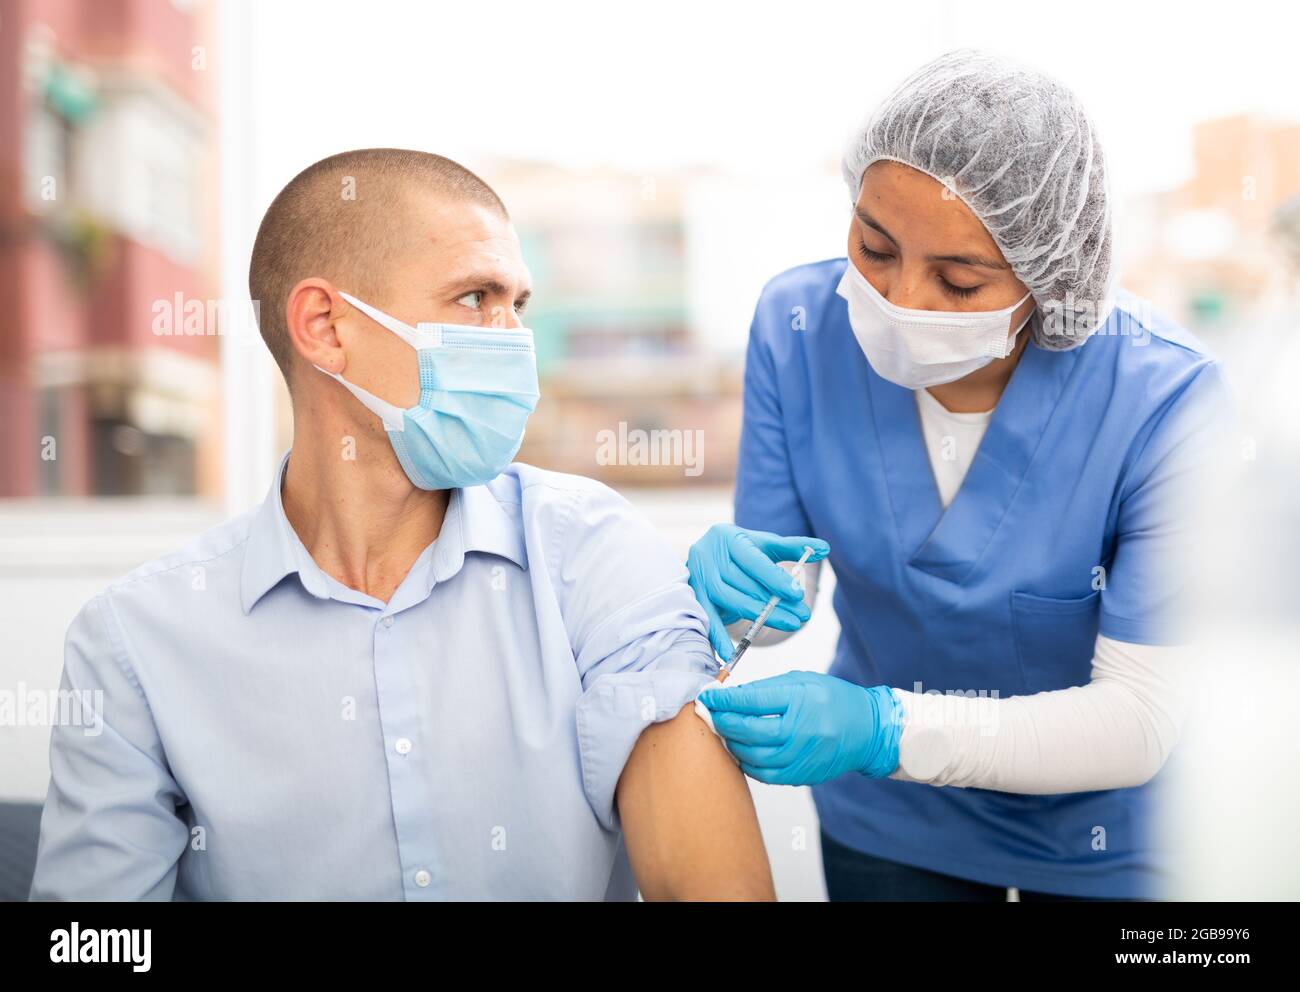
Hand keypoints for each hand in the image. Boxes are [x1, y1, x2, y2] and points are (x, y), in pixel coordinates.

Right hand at [686, 524, 828, 659]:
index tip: (798, 594)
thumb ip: (793, 547)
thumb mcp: (765, 545)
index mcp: (727, 536)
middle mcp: (707, 554)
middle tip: (801, 617)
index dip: (775, 578)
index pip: (753, 560)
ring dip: (757, 616)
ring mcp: (696, 576)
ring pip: (728, 599)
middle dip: (774, 602)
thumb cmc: (743, 551)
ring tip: (788, 624)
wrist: (708, 556)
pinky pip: (706, 617)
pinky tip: (731, 653)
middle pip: (743, 583)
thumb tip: (825, 547)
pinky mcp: (692, 596)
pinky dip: (718, 636)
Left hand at [698, 671, 901, 785]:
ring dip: (730, 743)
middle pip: (746, 730)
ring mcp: (800, 757)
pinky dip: (746, 763)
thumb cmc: (835, 700)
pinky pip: (763, 774)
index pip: (750, 700)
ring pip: (750, 755)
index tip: (708, 695)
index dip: (723, 699)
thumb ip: (766, 689)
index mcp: (800, 700)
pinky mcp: (800, 775)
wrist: (868, 730)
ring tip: (722, 731)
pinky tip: (740, 751)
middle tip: (708, 713)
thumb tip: (731, 697)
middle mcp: (799, 731)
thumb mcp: (802, 681)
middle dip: (721, 721)